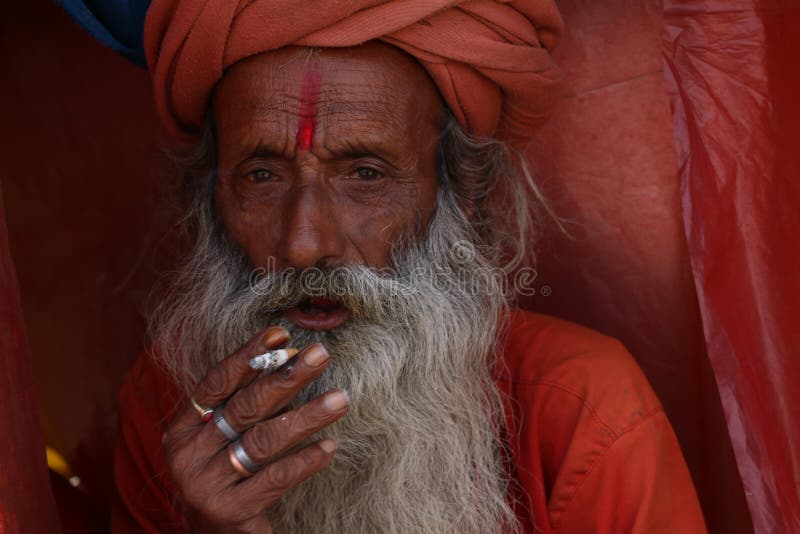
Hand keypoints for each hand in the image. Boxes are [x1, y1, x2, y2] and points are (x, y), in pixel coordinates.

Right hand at [161, 326, 348, 532]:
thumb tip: (287, 353)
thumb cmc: (227, 476)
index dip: (248, 357)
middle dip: (287, 377)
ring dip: (306, 416)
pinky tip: (329, 446)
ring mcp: (205, 486)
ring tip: (340, 399)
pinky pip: (275, 479)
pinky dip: (304, 461)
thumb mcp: (223, 439)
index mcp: (181, 430)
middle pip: (245, 408)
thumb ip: (243, 405)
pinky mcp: (229, 513)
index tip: (281, 334)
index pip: (215, 384)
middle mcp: (187, 456)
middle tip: (321, 355)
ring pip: (263, 441)